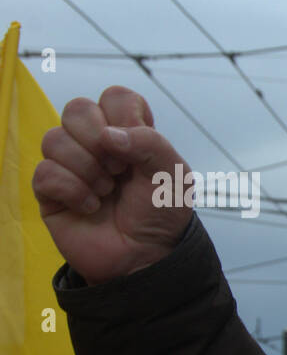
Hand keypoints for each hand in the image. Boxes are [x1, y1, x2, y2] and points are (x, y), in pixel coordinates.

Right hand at [32, 86, 193, 284]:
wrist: (145, 257)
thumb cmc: (161, 215)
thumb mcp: (174, 175)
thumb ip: (150, 143)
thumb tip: (108, 135)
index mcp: (129, 133)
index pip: (115, 97)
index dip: (125, 116)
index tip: (139, 145)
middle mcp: (96, 144)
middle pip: (77, 108)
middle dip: (99, 140)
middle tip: (120, 170)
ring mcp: (71, 165)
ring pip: (54, 138)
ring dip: (87, 169)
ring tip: (106, 191)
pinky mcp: (50, 190)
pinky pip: (45, 172)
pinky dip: (72, 191)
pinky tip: (90, 207)